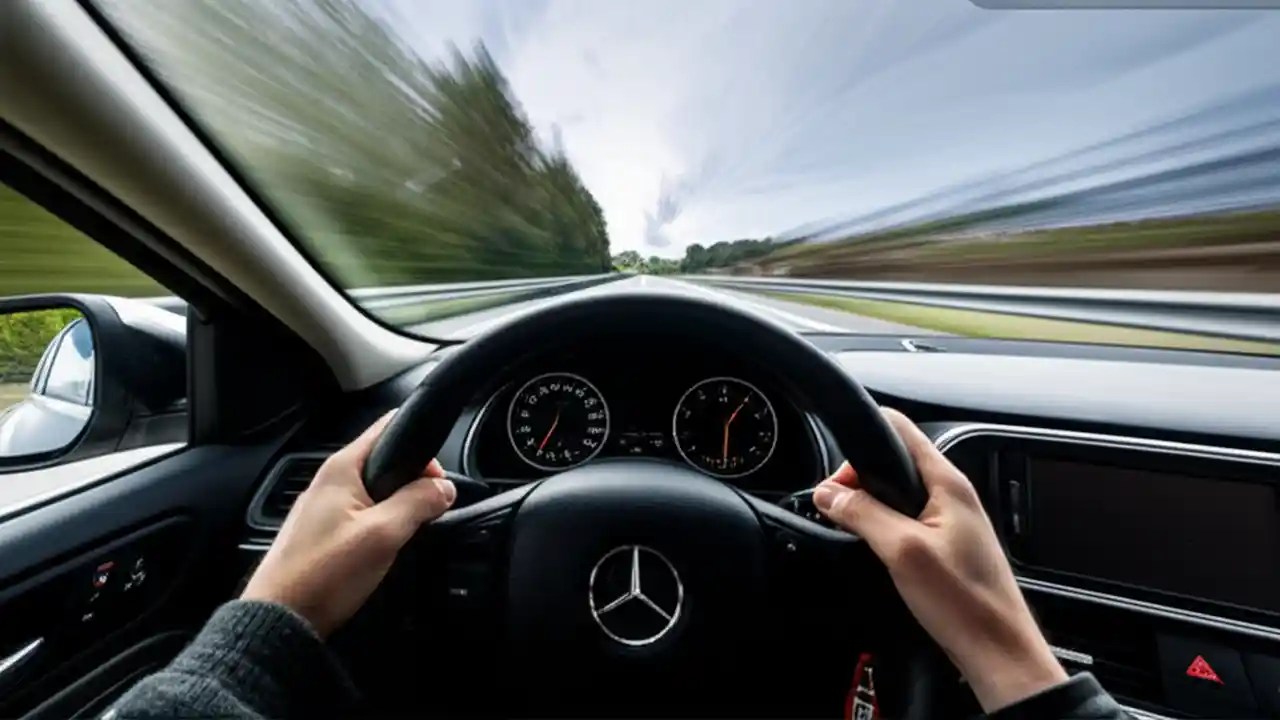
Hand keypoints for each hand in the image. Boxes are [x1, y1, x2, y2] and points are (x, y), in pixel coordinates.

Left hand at [242, 413, 455, 636]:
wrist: (281, 619)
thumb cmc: (325, 573)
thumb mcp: (383, 534)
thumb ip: (418, 503)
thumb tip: (446, 488)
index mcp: (342, 468)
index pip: (388, 428)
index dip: (421, 448)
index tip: (438, 482)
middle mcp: (330, 480)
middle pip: (386, 461)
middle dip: (415, 481)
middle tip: (429, 511)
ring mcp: (325, 507)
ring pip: (377, 491)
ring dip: (400, 506)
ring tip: (409, 532)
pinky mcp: (324, 532)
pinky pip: (364, 514)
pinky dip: (383, 524)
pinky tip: (387, 547)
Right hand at [813, 408, 1065, 712]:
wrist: (997, 652)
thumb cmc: (965, 604)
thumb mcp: (902, 551)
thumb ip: (862, 514)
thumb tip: (827, 493)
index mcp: (948, 484)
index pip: (900, 429)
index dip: (861, 439)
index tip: (835, 475)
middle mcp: (952, 496)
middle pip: (893, 461)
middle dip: (857, 478)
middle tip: (837, 508)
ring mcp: (950, 521)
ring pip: (897, 493)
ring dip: (868, 504)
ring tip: (851, 528)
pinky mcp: (945, 546)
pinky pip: (905, 520)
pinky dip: (882, 525)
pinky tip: (872, 548)